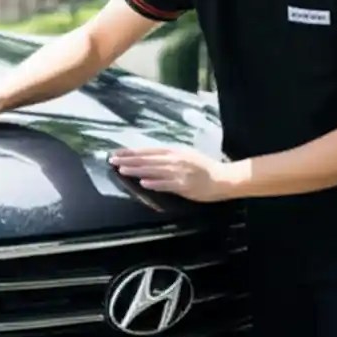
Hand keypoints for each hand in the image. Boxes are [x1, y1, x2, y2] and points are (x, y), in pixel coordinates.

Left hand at [109, 146, 243, 202]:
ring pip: (154, 171)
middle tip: (112, 160)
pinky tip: (144, 183)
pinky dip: (155, 183)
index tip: (116, 153)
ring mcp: (179, 173)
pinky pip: (167, 185)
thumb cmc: (203, 167)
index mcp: (174, 151)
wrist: (223, 178)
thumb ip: (167, 157)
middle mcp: (175, 160)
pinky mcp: (184, 186)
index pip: (147, 151)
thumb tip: (147, 158)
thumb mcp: (184, 155)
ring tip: (122, 170)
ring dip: (137, 170)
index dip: (131, 152)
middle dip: (129, 160)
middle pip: (147, 160)